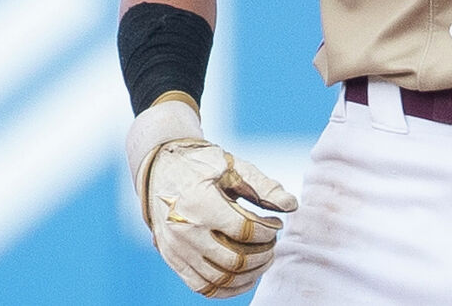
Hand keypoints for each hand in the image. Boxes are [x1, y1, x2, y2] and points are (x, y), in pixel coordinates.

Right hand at [127, 95, 298, 298]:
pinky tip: (245, 276)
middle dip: (263, 255)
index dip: (268, 231)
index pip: (244, 230)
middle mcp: (184, 230)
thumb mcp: (233, 166)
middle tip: (272, 244)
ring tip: (263, 259)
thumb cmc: (201, 164)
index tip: (276, 224)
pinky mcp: (172, 259)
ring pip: (221, 279)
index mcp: (200, 202)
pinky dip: (228, 288)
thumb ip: (263, 187)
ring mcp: (176, 249)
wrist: (159, 168)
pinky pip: (202, 287)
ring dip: (250, 274)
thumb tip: (292, 205)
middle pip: (235, 259)